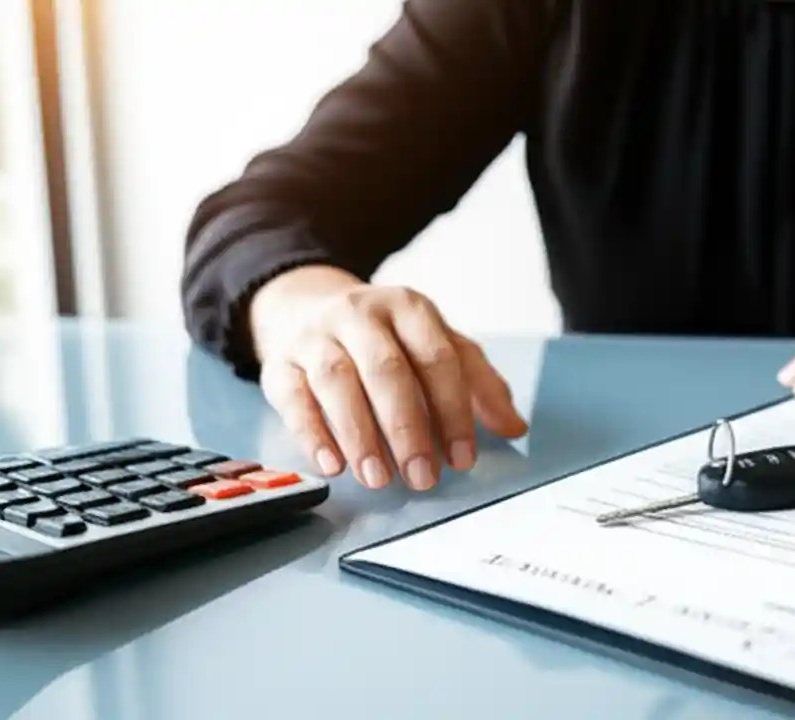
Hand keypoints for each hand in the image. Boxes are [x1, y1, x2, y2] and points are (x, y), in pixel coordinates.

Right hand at [249, 265, 527, 490]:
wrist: (304, 305)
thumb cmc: (385, 337)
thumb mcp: (436, 344)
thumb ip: (477, 383)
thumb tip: (515, 427)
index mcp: (409, 308)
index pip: (437, 359)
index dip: (453, 411)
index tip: (462, 458)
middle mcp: (360, 314)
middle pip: (387, 370)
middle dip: (407, 428)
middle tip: (422, 477)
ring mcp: (315, 335)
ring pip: (337, 381)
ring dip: (359, 434)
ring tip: (378, 478)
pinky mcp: (279, 362)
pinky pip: (293, 397)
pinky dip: (312, 433)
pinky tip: (332, 464)